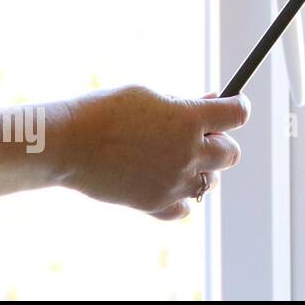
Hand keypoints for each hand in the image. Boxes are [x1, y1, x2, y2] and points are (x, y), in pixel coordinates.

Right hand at [54, 85, 250, 220]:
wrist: (67, 144)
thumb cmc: (105, 111)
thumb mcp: (150, 96)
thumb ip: (186, 104)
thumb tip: (212, 102)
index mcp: (189, 119)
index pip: (238, 114)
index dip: (237, 108)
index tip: (231, 106)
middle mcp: (189, 152)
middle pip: (231, 154)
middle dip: (219, 142)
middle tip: (198, 134)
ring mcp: (174, 181)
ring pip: (211, 182)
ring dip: (201, 170)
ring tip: (174, 158)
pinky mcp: (155, 204)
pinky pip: (185, 208)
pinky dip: (180, 198)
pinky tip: (164, 182)